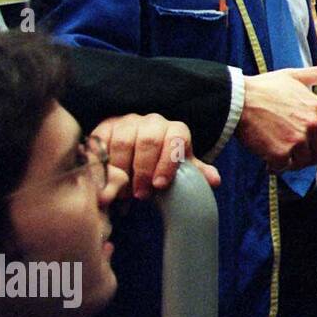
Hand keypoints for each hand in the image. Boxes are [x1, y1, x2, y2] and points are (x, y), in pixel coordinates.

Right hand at [91, 113, 219, 199]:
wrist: (138, 148)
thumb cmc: (163, 162)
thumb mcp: (182, 168)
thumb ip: (197, 173)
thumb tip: (215, 181)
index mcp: (175, 130)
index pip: (175, 140)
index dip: (167, 162)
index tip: (159, 185)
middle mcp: (153, 121)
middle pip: (148, 140)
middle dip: (144, 170)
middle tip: (141, 194)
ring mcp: (127, 122)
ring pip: (123, 142)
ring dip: (123, 170)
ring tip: (124, 191)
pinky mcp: (105, 127)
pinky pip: (101, 142)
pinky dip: (103, 162)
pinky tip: (107, 179)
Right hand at [237, 61, 316, 172]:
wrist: (237, 100)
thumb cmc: (263, 87)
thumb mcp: (293, 76)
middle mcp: (312, 125)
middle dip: (313, 154)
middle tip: (299, 153)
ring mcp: (297, 140)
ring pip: (306, 161)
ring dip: (295, 162)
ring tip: (284, 156)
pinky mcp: (281, 153)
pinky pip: (285, 167)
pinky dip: (277, 167)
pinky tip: (270, 161)